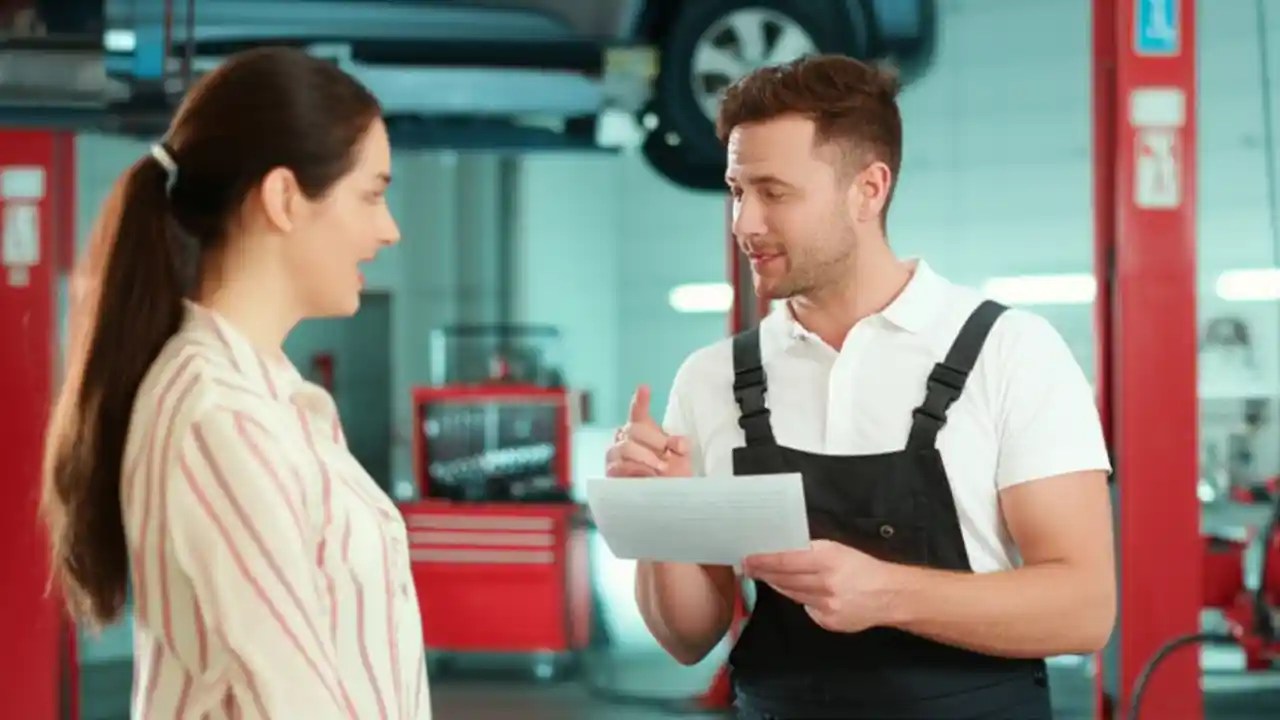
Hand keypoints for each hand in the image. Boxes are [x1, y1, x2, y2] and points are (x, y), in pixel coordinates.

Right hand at [604, 385, 691, 477]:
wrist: (661, 501)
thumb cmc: (669, 477)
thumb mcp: (680, 460)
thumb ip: (679, 446)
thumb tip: (679, 443)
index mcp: (642, 431)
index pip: (638, 413)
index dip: (640, 401)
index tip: (644, 388)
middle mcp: (625, 439)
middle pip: (634, 429)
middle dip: (653, 440)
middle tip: (667, 452)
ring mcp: (615, 455)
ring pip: (626, 447)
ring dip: (646, 457)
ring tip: (661, 468)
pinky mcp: (611, 473)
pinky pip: (619, 466)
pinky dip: (636, 470)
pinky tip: (648, 476)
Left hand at [742, 540, 897, 632]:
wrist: (890, 596)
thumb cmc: (862, 567)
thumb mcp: (838, 550)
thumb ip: (811, 552)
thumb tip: (782, 551)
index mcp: (828, 559)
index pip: (785, 561)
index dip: (763, 560)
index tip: (747, 558)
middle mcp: (825, 583)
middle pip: (784, 579)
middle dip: (763, 572)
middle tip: (746, 567)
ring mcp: (826, 605)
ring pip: (791, 593)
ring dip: (776, 584)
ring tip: (763, 576)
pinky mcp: (828, 621)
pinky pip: (805, 607)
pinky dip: (798, 598)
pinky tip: (792, 590)